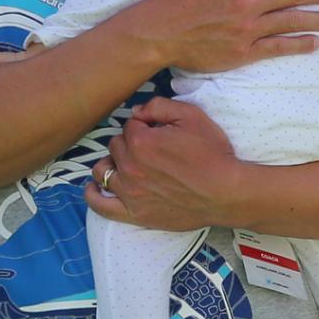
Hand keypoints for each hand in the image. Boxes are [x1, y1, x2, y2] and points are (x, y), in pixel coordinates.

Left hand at [86, 96, 241, 229]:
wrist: (225, 191)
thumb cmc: (212, 153)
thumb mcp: (193, 116)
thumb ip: (160, 106)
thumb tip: (138, 110)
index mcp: (141, 141)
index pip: (130, 124)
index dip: (145, 124)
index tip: (159, 130)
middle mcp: (129, 166)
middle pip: (116, 145)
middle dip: (130, 142)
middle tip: (152, 146)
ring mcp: (128, 192)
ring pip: (102, 170)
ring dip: (113, 163)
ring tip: (129, 163)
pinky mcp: (132, 213)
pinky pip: (99, 204)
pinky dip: (93, 193)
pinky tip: (96, 186)